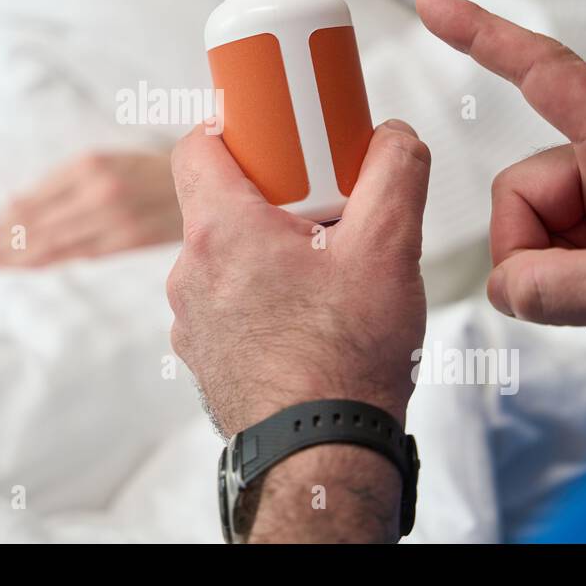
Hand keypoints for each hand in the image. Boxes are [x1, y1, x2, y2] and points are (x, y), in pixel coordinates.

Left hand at [0, 151, 181, 265]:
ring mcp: (115, 217)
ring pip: (56, 243)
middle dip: (3, 245)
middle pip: (38, 225)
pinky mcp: (130, 239)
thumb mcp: (102, 162)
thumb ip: (59, 184)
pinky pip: (82, 254)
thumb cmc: (146, 170)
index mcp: (88, 165)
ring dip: (20, 258)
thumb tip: (12, 204)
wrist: (203, 180)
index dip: (3, 224)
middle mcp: (98, 190)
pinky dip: (52, 261)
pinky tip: (30, 268)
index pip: (32, 202)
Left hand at [167, 121, 429, 437]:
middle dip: (272, 196)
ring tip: (326, 274)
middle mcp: (190, 273)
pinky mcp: (205, 357)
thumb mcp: (389, 248)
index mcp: (220, 231)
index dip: (236, 129)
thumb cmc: (346, 358)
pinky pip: (227, 304)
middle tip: (325, 209)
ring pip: (225, 257)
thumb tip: (394, 136)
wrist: (321, 456)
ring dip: (267, 251)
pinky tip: (309, 318)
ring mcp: (192, 319)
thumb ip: (395, 174)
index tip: (277, 136)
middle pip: (219, 203)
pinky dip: (260, 297)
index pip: (198, 146)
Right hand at [416, 0, 585, 370]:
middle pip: (520, 193)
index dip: (479, 33)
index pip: (540, 71)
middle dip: (535, 254)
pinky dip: (578, 290)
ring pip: (536, 234)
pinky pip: (562, 256)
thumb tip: (503, 287)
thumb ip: (559, 289)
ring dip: (562, 279)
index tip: (434, 4)